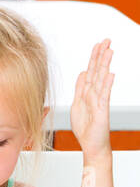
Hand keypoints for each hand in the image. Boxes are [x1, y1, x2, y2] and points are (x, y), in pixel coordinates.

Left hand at [70, 39, 114, 159]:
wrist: (92, 145)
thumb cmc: (86, 128)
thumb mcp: (77, 105)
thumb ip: (80, 88)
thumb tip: (82, 73)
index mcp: (87, 93)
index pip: (90, 71)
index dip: (93, 58)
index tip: (98, 44)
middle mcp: (94, 94)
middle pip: (97, 71)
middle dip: (101, 56)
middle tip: (106, 40)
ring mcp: (99, 101)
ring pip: (102, 79)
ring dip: (105, 65)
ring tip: (109, 51)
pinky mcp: (102, 110)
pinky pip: (104, 96)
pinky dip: (106, 84)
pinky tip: (110, 74)